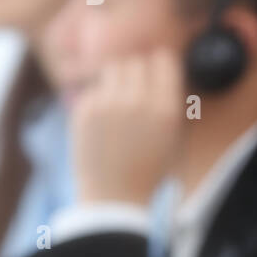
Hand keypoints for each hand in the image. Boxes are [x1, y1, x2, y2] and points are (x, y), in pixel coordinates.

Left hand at [72, 49, 185, 204]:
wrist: (114, 196)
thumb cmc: (149, 166)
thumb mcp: (172, 133)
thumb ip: (168, 98)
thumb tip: (160, 63)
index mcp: (165, 108)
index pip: (164, 61)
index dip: (161, 65)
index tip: (157, 72)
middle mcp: (137, 101)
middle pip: (137, 62)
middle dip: (138, 73)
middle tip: (136, 91)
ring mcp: (108, 104)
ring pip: (114, 69)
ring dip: (118, 80)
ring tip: (119, 103)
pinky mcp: (84, 109)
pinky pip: (95, 88)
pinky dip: (101, 98)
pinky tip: (104, 122)